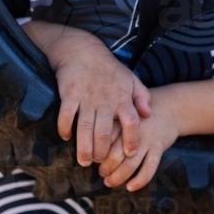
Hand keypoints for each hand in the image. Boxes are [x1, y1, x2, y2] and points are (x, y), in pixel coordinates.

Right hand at [22, 21, 150, 165]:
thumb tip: (148, 114)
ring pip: (85, 129)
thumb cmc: (109, 69)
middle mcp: (105, 100)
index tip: (130, 154)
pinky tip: (66, 138)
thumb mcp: (131, 79)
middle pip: (104, 132)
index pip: (131, 122)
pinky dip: (65, 129)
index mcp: (122, 98)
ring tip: (85, 162)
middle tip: (101, 163)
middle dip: (102, 152)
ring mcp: (86, 98)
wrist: (82, 50)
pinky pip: (66, 116)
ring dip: (84, 148)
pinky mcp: (69, 95)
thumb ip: (142, 97)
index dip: (131, 140)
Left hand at [99, 92, 180, 191]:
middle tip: (101, 173)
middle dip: (105, 168)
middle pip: (114, 154)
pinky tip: (130, 187)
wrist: (169, 108)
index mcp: (120, 118)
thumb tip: (87, 142)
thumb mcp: (122, 110)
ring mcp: (146, 139)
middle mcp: (132, 129)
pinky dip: (139, 180)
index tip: (90, 159)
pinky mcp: (158, 147)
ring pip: (130, 164)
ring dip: (118, 177)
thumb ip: (106, 122)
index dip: (95, 153)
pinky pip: (149, 167)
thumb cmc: (138, 114)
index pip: (103, 140)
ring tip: (109, 182)